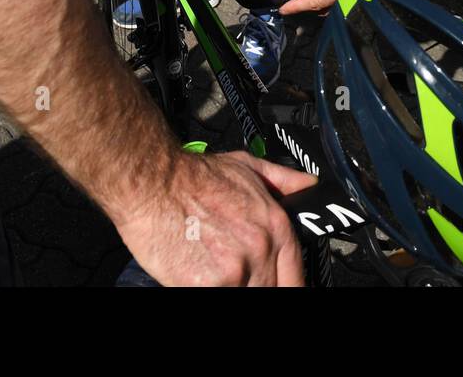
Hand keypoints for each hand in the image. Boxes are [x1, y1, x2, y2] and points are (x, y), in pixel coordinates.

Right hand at [115, 150, 315, 285]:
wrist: (155, 182)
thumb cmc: (195, 176)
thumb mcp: (248, 167)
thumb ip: (282, 181)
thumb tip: (307, 185)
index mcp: (276, 226)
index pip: (297, 276)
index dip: (287, 285)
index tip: (275, 284)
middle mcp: (261, 249)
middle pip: (270, 289)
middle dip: (253, 284)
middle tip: (232, 272)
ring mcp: (236, 271)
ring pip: (243, 294)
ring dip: (230, 286)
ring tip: (211, 269)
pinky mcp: (207, 285)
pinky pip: (214, 296)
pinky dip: (204, 288)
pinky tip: (194, 274)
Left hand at [279, 0, 406, 13]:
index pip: (315, 0)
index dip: (297, 5)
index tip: (282, 9)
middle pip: (321, 7)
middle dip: (304, 6)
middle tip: (287, 3)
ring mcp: (358, 0)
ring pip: (330, 7)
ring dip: (315, 4)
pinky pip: (340, 3)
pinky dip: (327, 0)